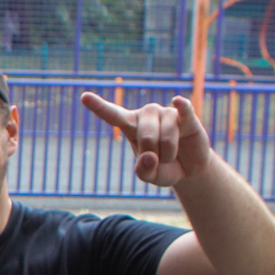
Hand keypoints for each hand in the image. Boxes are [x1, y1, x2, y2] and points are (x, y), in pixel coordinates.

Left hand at [81, 93, 213, 187]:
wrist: (189, 168)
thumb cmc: (163, 168)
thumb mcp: (150, 176)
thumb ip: (144, 171)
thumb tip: (150, 156)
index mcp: (129, 126)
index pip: (113, 115)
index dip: (99, 106)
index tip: (84, 97)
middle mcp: (146, 115)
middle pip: (146, 137)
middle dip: (154, 154)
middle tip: (160, 158)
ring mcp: (166, 112)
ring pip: (166, 137)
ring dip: (170, 153)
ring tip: (172, 153)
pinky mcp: (186, 116)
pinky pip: (184, 111)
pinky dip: (182, 107)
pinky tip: (177, 101)